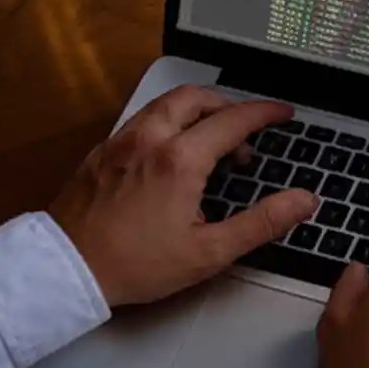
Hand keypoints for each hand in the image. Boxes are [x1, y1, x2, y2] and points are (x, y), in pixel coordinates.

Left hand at [49, 85, 317, 306]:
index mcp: (180, 160)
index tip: (282, 114)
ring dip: (197, 111)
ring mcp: (122, 142)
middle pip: (197, 98)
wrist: (65, 270)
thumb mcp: (210, 251)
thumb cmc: (134, 264)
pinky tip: (173, 153)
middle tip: (246, 128)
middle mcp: (150, 140)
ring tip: (212, 140)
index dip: (265, 114)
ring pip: (166, 103)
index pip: (234, 120)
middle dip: (228, 105)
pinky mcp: (102, 152)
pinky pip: (142, 120)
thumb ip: (263, 222)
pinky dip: (168, 123)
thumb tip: (302, 201)